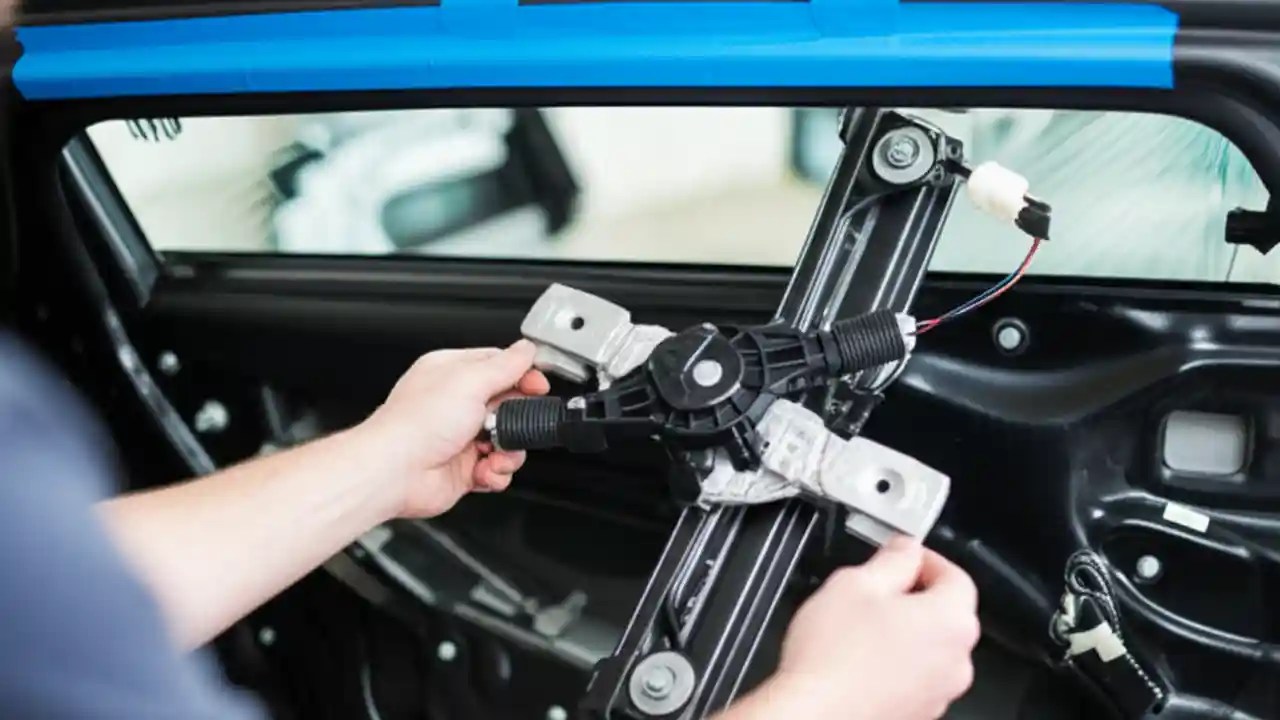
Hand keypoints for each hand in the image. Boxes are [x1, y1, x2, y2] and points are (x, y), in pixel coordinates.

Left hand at [358, 341, 549, 518]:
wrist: (396, 472)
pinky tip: (485, 470)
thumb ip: (505, 365)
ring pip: (507, 440)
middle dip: (518, 418)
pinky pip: (497, 468)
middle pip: (508, 405)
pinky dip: (496, 473)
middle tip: (511, 424)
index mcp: (452, 373)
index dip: (524, 375)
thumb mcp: (470, 381)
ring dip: (509, 451)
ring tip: (494, 453)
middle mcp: (455, 403)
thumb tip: (527, 349)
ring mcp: (460, 437)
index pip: (499, 365)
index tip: (539, 386)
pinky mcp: (464, 468)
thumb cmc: (417, 424)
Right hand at [724, 538, 979, 719]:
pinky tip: (858, 659)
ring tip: (859, 628)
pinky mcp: (919, 712)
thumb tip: (905, 549)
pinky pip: (916, 676)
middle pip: (946, 613)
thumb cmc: (833, 657)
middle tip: (875, 590)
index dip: (925, 560)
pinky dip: (895, 663)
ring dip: (904, 632)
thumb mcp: (856, 583)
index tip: (902, 556)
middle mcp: (956, 661)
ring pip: (929, 647)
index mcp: (951, 621)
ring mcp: (939, 692)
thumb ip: (892, 559)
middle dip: (914, 597)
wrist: (816, 715)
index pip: (956, 576)